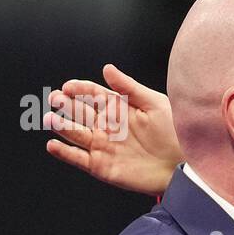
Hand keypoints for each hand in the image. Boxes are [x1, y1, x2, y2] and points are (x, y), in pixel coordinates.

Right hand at [44, 63, 183, 197]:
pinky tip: (53, 145)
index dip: (80, 89)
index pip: (93, 94)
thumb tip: (107, 68)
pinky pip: (78, 158)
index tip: (69, 86)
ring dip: (60, 125)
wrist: (183, 165)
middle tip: (56, 99)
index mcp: (118, 108)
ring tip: (50, 118)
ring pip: (74, 133)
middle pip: (80, 112)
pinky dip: (64, 152)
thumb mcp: (155, 104)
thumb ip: (129, 87)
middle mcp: (106, 126)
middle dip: (66, 105)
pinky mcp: (101, 166)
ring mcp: (102, 145)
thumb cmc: (175, 132)